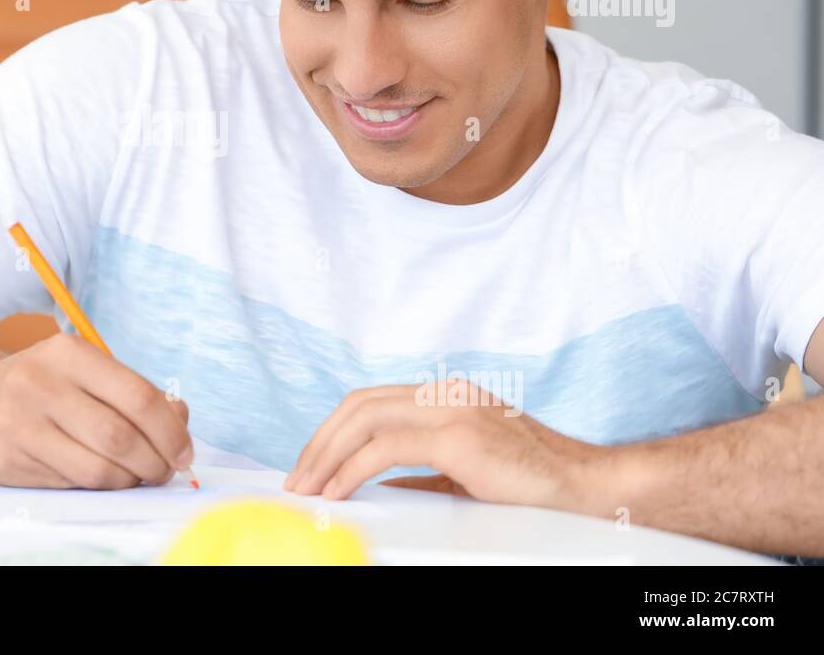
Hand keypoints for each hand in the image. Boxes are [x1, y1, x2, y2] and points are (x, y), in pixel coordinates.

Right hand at [0, 331, 193, 488]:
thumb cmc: (43, 387)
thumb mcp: (85, 371)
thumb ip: (134, 392)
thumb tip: (180, 422)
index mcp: (69, 352)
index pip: (137, 396)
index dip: (170, 431)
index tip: (184, 451)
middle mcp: (40, 383)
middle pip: (119, 437)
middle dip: (155, 462)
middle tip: (165, 471)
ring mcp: (19, 422)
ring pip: (97, 468)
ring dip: (129, 481)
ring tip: (137, 476)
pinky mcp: (6, 458)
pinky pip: (71, 484)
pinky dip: (99, 487)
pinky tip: (104, 478)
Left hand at [284, 379, 605, 512]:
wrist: (585, 488)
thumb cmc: (532, 482)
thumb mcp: (466, 469)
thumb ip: (423, 469)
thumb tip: (378, 482)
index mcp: (446, 395)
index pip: (371, 401)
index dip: (333, 431)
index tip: (311, 463)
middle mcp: (445, 393)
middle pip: (358, 405)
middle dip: (319, 442)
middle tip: (298, 479)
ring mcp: (451, 409)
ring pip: (364, 420)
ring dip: (326, 456)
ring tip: (308, 488)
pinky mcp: (457, 436)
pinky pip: (385, 449)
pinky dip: (351, 469)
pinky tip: (337, 490)